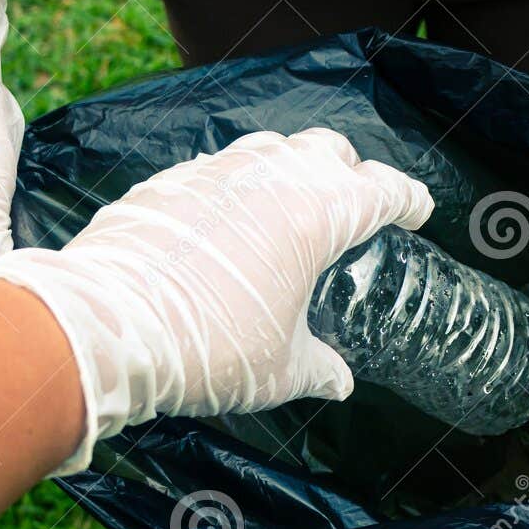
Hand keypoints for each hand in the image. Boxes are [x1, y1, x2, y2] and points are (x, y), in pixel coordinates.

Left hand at [0, 129, 434, 473]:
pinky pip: (216, 169)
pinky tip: (227, 217)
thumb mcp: (281, 370)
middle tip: (354, 202)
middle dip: (350, 171)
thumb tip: (338, 381)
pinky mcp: (168, 180)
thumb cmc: (213, 348)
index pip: (383, 189)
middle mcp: (271, 176)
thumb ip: (319, 368)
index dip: (407, 199)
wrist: (111, 325)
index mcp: (320, 212)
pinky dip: (234, 185)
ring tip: (290, 201)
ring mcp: (215, 170)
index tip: (417, 211)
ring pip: (270, 148)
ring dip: (290, 168)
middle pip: (329, 149)